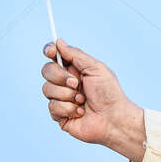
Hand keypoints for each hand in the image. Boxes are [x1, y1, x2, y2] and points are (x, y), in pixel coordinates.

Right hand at [40, 39, 145, 160]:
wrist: (114, 119)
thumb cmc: (110, 94)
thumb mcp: (96, 68)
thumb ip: (76, 55)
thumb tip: (58, 42)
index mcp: (74, 70)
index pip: (53, 56)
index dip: (49, 51)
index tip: (50, 51)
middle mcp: (65, 83)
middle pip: (46, 71)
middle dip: (61, 77)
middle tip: (77, 84)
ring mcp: (61, 98)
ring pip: (47, 89)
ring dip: (67, 95)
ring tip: (83, 101)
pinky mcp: (59, 115)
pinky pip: (52, 107)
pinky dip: (68, 109)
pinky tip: (81, 112)